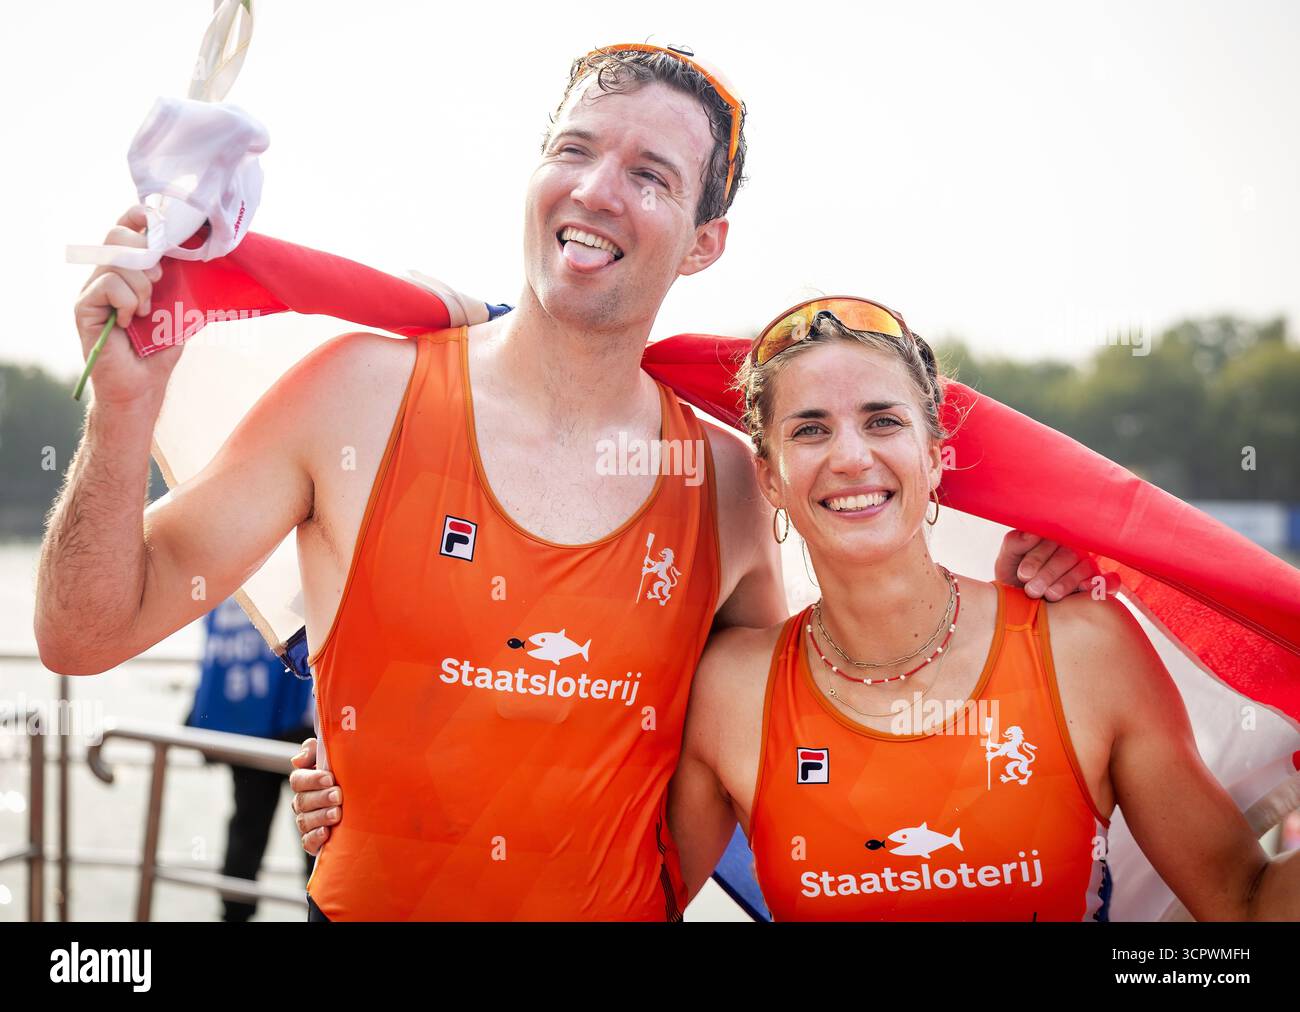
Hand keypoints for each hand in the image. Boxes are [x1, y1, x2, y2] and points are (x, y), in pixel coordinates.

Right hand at [73, 205, 181, 408]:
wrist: (142, 385)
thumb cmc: (159, 348)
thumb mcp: (176, 306)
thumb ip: (177, 278)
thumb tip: (195, 250)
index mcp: (125, 270)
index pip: (125, 228)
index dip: (140, 218)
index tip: (162, 225)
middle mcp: (104, 275)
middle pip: (117, 235)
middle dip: (145, 254)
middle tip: (158, 281)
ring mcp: (91, 290)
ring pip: (116, 261)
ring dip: (142, 286)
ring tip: (146, 311)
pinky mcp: (83, 307)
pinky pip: (108, 284)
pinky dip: (128, 301)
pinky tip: (129, 321)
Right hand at [289, 737, 341, 855]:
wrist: (367, 803)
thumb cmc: (346, 775)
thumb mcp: (333, 758)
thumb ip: (313, 751)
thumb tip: (297, 760)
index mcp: (305, 782)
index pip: (298, 780)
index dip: (312, 779)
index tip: (330, 778)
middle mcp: (303, 802)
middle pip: (302, 801)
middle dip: (321, 798)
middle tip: (338, 796)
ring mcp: (308, 822)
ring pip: (305, 821)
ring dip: (321, 817)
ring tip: (337, 814)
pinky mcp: (314, 840)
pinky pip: (308, 841)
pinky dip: (316, 837)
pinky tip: (327, 832)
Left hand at [994, 531, 1119, 600]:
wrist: (1022, 606)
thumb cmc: (1014, 579)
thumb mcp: (1007, 560)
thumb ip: (1015, 543)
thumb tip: (1032, 534)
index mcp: (1050, 539)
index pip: (1049, 541)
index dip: (1037, 557)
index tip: (1022, 575)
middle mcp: (1071, 550)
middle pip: (1068, 555)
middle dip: (1048, 574)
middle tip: (1032, 591)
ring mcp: (1086, 567)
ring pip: (1085, 568)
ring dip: (1067, 582)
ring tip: (1050, 596)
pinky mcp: (1100, 584)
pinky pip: (1110, 581)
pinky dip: (1104, 584)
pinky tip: (1086, 590)